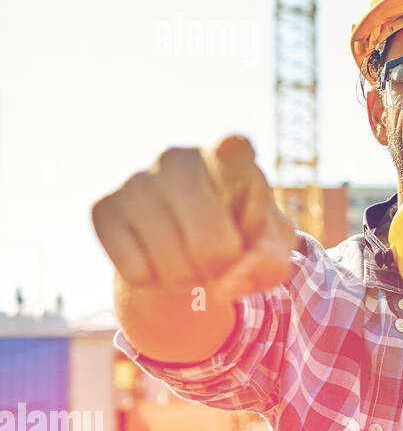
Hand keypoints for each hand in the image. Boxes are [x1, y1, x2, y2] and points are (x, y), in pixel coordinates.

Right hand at [92, 135, 295, 301]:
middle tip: (220, 259)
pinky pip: (134, 271)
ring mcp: (137, 179)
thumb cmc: (242, 234)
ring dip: (188, 280)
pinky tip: (158, 259)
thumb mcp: (271, 246)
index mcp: (231, 157)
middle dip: (221, 268)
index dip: (231, 153)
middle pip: (210, 242)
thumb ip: (270, 261)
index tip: (233, 147)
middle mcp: (180, 158)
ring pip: (171, 263)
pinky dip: (152, 282)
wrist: (189, 241)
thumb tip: (227, 282)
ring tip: (192, 260)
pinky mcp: (103, 207)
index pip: (234, 150)